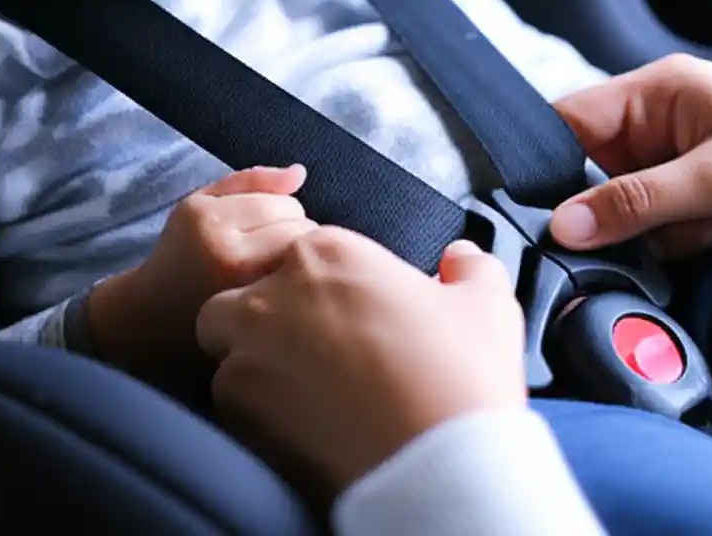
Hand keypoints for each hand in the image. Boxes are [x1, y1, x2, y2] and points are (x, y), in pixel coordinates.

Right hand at [88, 165, 315, 374]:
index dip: (282, 213)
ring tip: (275, 266)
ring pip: (304, 258)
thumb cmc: (184, 251)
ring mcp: (242, 288)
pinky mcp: (253, 313)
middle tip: (272, 249)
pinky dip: (297, 282)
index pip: (285, 204)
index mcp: (210, 220)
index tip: (265, 228)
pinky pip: (298, 286)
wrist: (151, 315)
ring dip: (300, 259)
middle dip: (294, 234)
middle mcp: (227, 253)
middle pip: (300, 230)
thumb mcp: (204, 204)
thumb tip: (300, 172)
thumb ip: (252, 181)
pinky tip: (280, 287)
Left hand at [196, 228, 524, 493]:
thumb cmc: (460, 377)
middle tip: (316, 339)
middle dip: (267, 309)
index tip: (353, 304)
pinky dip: (257, 404)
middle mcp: (275, 295)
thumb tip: (460, 260)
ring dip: (255, 355)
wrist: (439, 465)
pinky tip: (302, 417)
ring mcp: (248, 354)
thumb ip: (470, 267)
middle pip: (245, 289)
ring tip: (308, 383)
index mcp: (330, 254)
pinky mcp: (238, 411)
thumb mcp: (486, 304)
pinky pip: (230, 397)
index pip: (305, 246)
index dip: (328, 278)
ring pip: (225, 343)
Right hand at [549, 54, 711, 258]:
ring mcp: (674, 163)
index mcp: (654, 92)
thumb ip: (636, 202)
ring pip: (623, 212)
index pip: (566, 122)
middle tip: (671, 221)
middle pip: (589, 176)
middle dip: (622, 212)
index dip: (549, 169)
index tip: (558, 217)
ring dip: (661, 231)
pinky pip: (657, 229)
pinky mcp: (694, 198)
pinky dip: (683, 241)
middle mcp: (656, 123)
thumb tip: (564, 226)